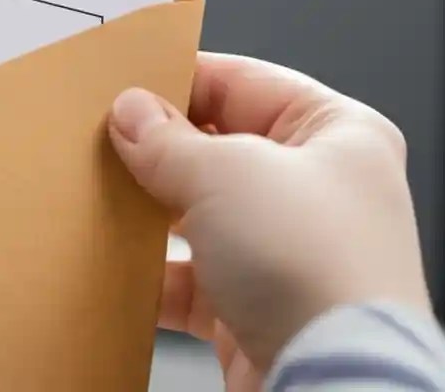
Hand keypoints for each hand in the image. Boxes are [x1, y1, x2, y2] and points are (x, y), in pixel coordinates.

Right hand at [109, 53, 430, 390]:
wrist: (329, 379)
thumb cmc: (316, 268)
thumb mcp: (226, 173)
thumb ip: (168, 140)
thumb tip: (131, 114)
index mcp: (338, 134)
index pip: (245, 83)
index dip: (182, 82)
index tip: (126, 86)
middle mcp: (319, 191)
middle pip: (219, 150)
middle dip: (160, 151)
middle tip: (107, 142)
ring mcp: (286, 253)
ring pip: (199, 215)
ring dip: (152, 213)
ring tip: (106, 200)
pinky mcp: (255, 309)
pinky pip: (189, 279)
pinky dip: (152, 274)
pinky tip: (119, 265)